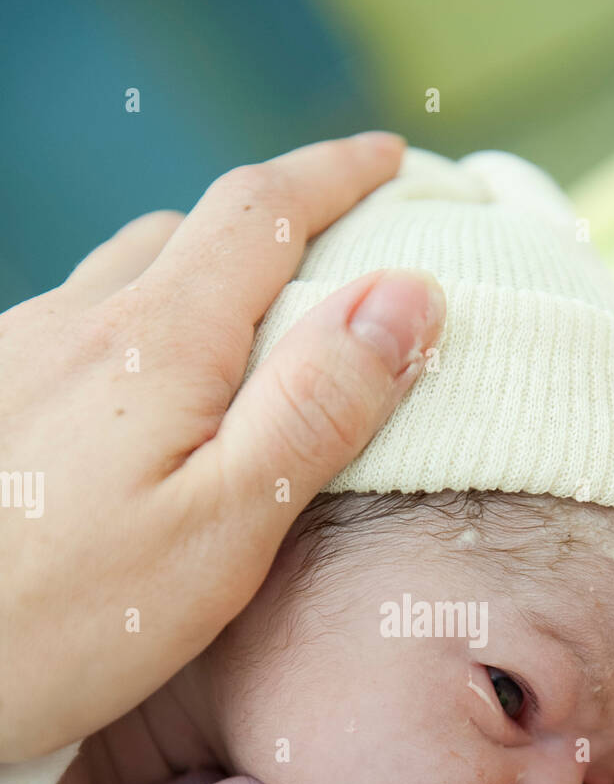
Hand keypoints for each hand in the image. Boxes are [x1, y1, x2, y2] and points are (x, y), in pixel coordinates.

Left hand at [0, 132, 444, 760]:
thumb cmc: (67, 623)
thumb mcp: (224, 529)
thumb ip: (314, 408)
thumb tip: (406, 296)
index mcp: (156, 345)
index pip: (262, 211)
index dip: (337, 175)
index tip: (391, 159)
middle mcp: (76, 325)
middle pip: (189, 233)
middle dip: (274, 226)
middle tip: (338, 260)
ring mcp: (17, 356)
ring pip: (126, 278)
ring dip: (198, 276)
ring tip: (251, 331)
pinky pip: (78, 328)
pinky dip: (139, 329)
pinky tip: (144, 401)